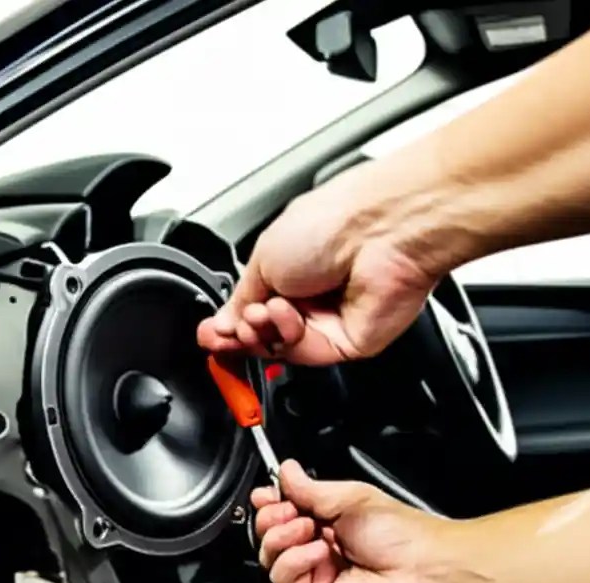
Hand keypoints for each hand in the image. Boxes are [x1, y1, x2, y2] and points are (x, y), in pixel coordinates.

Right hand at [196, 162, 440, 364]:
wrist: (379, 231)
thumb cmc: (330, 222)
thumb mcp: (262, 257)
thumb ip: (239, 298)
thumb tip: (223, 322)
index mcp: (287, 268)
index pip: (249, 309)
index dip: (227, 323)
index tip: (210, 332)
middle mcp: (308, 294)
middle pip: (261, 334)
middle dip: (239, 333)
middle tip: (228, 329)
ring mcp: (328, 319)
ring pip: (279, 347)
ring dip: (261, 332)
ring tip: (260, 312)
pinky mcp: (345, 342)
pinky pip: (304, 354)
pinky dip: (288, 338)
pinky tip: (284, 315)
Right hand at [252, 461, 456, 582]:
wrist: (426, 571)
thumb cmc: (405, 535)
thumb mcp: (351, 497)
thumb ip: (310, 487)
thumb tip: (286, 470)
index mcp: (330, 519)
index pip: (284, 509)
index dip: (270, 501)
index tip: (267, 492)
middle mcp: (320, 545)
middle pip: (271, 533)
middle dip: (271, 516)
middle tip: (286, 509)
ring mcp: (318, 572)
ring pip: (270, 555)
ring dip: (281, 536)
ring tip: (307, 527)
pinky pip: (283, 577)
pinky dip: (294, 560)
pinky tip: (317, 551)